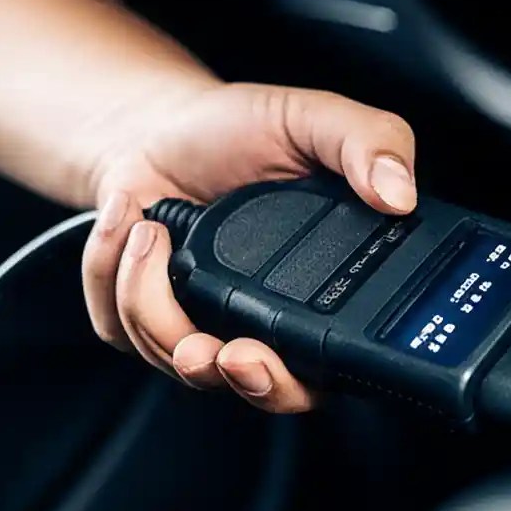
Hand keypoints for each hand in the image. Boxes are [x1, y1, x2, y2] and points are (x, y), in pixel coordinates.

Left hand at [81, 82, 416, 412]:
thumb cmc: (241, 130)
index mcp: (324, 291)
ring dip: (149, 298)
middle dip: (235, 378)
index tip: (265, 355)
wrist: (158, 128)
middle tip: (217, 349)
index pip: (328, 368)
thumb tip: (400, 193)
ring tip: (153, 230)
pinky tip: (130, 226)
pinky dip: (110, 275)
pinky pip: (119, 331)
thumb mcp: (315, 119)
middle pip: (261, 392)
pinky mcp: (141, 321)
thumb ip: (369, 142)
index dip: (299, 380)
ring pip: (176, 361)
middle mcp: (268, 323)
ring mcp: (203, 328)